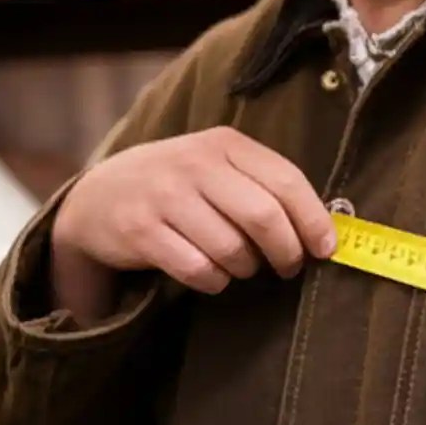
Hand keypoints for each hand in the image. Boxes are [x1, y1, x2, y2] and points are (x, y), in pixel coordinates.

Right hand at [52, 127, 335, 310]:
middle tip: (288, 267)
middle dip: (286, 252)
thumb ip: (265, 187)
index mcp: (225, 143)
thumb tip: (322, 232)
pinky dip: (213, 281)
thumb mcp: (218, 169)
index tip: (326, 249)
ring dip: (246, 269)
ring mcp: (165, 195)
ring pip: (232, 249)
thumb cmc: (179, 187)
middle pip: (265, 217)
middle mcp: (195, 163)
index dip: (314, 221)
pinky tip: (211, 274)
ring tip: (241, 266)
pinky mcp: (140, 229)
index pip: (287, 181)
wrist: (98, 196)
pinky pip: (198, 269)